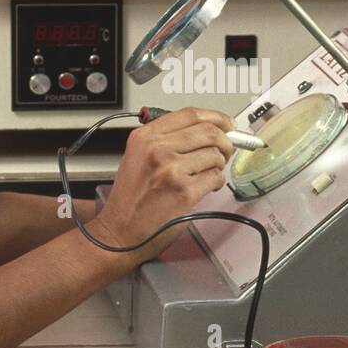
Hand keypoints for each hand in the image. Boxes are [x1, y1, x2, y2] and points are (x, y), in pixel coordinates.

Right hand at [91, 107, 237, 262]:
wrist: (119, 233)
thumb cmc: (129, 200)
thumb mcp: (137, 158)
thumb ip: (166, 141)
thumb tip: (206, 131)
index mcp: (144, 137)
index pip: (190, 114)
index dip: (216, 117)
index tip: (227, 123)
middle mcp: (157, 149)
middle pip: (209, 131)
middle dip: (226, 141)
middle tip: (227, 150)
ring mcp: (171, 170)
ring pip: (215, 155)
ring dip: (219, 165)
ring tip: (208, 174)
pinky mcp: (184, 192)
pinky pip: (215, 178)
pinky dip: (217, 182)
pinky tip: (206, 187)